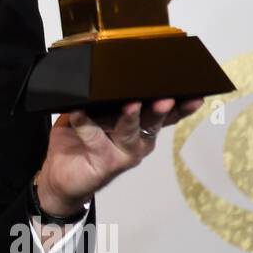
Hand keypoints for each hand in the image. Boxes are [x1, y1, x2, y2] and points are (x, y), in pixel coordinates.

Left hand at [35, 97, 204, 215]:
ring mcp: (124, 153)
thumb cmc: (78, 142)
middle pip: (154, 121)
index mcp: (141, 127)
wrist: (60, 176)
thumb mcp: (94, 114)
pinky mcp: (106, 162)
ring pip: (131, 131)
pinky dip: (86, 123)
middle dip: (161, 109)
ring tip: (131, 105)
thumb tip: (106, 75)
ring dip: (131, 118)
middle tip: (166, 98)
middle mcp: (138, 141)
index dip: (181, 104)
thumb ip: (104, 99)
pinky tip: (79, 112)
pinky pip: (95, 138)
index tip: (192, 91)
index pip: (166, 113)